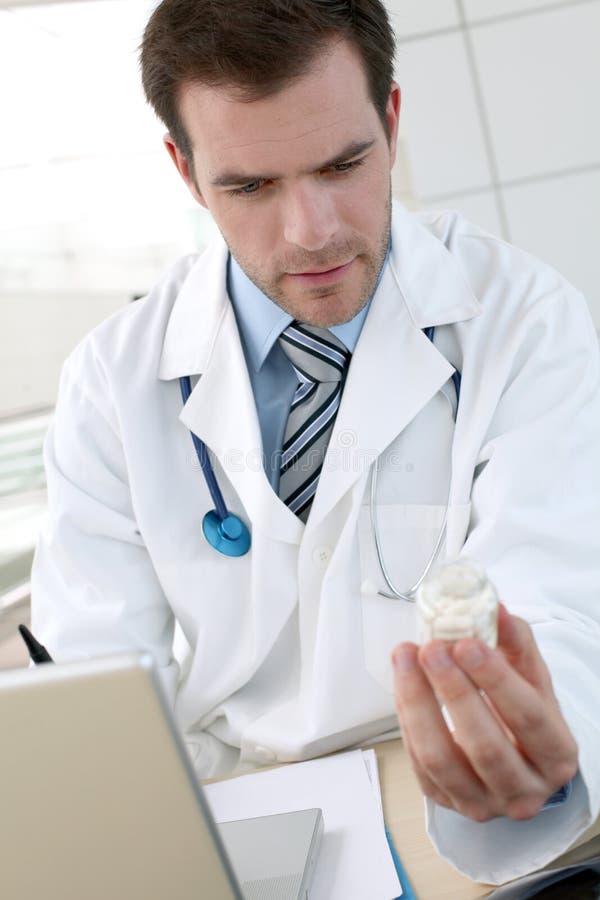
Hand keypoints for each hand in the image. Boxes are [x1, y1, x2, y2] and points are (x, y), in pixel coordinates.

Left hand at [392, 604, 577, 821]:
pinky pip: (418, 762)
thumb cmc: (524, 714)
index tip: (467, 643)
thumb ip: (516, 641)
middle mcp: (524, 790)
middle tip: (432, 648)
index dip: (496, 679)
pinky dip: (407, 717)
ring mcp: (482, 803)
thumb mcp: (531, 678)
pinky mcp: (445, 801)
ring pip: (441, 759)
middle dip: (453, 690)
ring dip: (418, 703)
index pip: (529, 718)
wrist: (514, 758)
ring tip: (406, 658)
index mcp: (556, 756)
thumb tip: (493, 608)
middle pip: (485, 745)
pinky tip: (404, 682)